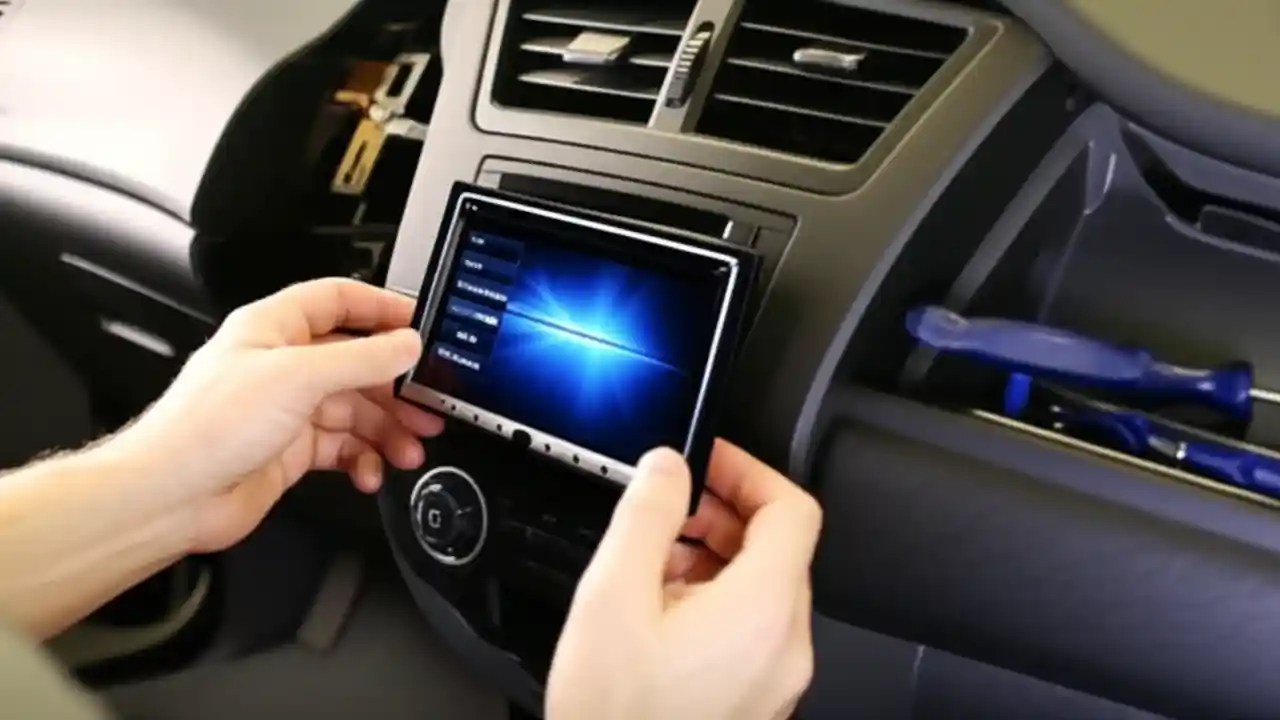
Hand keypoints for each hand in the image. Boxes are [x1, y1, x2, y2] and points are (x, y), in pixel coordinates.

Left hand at [113, 278, 441, 552]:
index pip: (338, 301)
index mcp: (274, 329)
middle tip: (428, 405)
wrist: (173, 496)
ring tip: (408, 448)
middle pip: (356, 363)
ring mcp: (286, 410)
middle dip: (395, 387)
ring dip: (386, 430)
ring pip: (354, 411)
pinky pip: (341, 449)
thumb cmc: (207, 428)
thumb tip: (406, 344)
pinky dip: (363, 460)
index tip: (418, 325)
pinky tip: (370, 471)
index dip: (381, 308)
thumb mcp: (299, 378)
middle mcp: (281, 366)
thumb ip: (361, 359)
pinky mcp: (289, 451)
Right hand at [546, 440, 821, 719]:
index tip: (707, 461)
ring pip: (766, 591)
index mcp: (762, 611)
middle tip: (671, 511)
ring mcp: (778, 679)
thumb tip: (668, 465)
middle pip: (780, 549)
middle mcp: (785, 646)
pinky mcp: (759, 701)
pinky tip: (664, 615)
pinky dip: (719, 603)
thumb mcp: (612, 599)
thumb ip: (646, 516)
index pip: (793, 510)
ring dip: (717, 559)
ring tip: (655, 567)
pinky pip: (755, 631)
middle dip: (724, 516)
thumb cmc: (617, 719)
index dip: (748, 471)